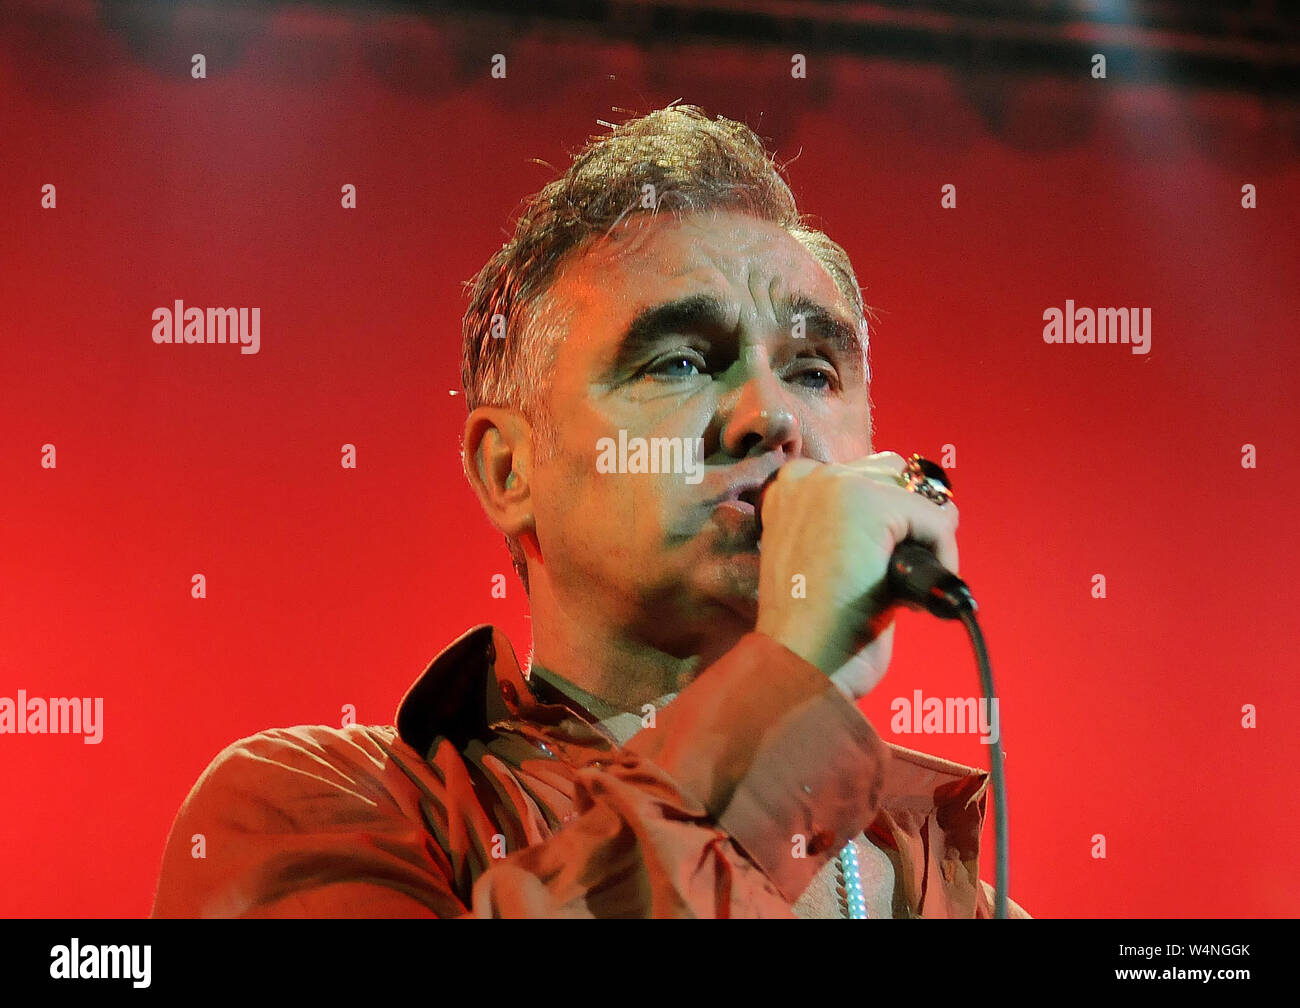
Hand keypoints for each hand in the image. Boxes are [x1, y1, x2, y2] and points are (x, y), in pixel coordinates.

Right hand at [755, 452, 959, 701]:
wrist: (802, 660)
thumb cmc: (818, 627)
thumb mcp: (836, 563)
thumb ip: (870, 529)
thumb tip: (946, 509)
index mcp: (789, 491)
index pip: (863, 476)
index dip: (887, 520)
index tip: (881, 560)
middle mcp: (808, 478)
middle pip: (894, 478)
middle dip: (907, 529)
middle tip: (893, 579)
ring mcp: (835, 486)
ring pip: (916, 500)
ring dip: (924, 546)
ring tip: (900, 589)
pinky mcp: (867, 504)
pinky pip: (936, 521)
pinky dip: (942, 562)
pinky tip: (912, 598)